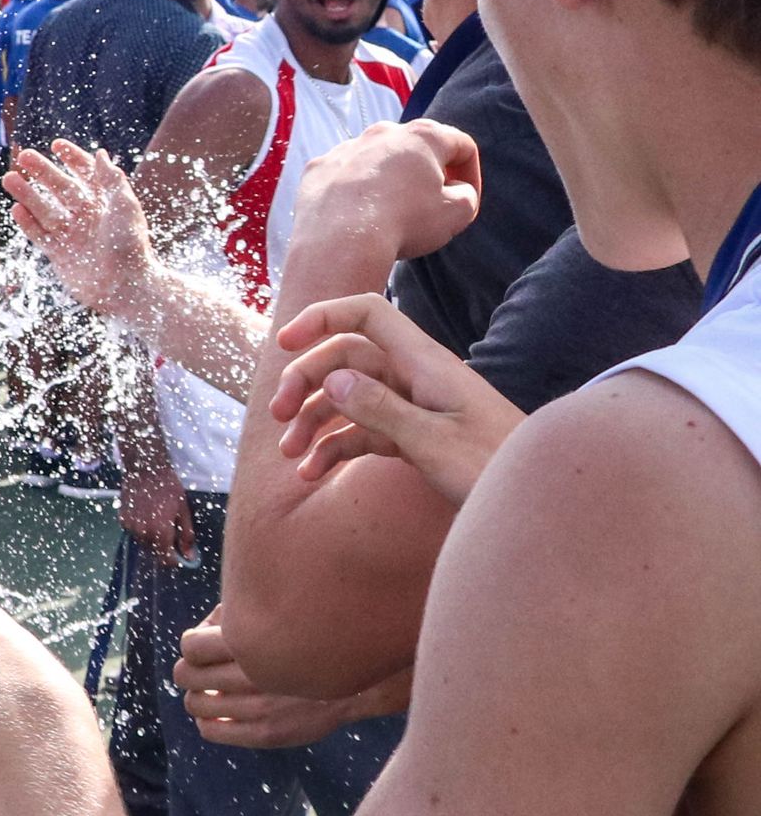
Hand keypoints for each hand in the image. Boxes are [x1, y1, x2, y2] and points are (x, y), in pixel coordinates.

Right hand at [6, 141, 155, 318]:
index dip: (73, 159)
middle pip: (60, 188)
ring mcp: (71, 235)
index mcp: (104, 203)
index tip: (56, 145)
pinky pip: (39, 235)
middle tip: (24, 156)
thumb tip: (101, 154)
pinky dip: (27, 222)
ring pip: (44, 209)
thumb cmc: (131, 246)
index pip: (86, 175)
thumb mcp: (125, 207)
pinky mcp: (59, 255)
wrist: (125, 287)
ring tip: (9, 178)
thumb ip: (111, 180)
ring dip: (27, 193)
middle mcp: (86, 216)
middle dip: (42, 172)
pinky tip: (15, 209)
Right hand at [117, 454, 197, 565]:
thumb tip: (190, 556)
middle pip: (154, 553)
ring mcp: (130, 527)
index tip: (179, 554)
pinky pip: (134, 533)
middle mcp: (143, 533)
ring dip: (152, 538)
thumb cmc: (168, 487)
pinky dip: (141, 529)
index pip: (166, 561)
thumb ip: (186, 536)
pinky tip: (146, 513)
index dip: (174, 560)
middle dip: (163, 547)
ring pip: (144, 543)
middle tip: (170, 530)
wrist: (145, 469)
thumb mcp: (184, 511)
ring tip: (157, 518)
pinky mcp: (123, 520)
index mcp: (160, 532)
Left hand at [176, 615, 405, 747]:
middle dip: (190, 670)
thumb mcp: (281, 616)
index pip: (191, 646)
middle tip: (201, 669)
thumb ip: (238, 616)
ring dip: (198, 695)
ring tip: (211, 691)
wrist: (360, 682)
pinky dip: (208, 720)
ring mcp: (261, 709)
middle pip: (187, 675)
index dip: (191, 644)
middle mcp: (256, 677)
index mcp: (256, 642)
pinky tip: (221, 712)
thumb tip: (201, 628)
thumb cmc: (312, 643)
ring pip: (195, 704)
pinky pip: (212, 731)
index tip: (201, 646)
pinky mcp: (267, 734)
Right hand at [267, 292, 523, 504]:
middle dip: (306, 382)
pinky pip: (362, 432)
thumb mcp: (435, 441)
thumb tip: (332, 380)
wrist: (537, 500)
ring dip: (313, 421)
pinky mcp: (414, 436)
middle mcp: (416, 378)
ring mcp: (414, 407)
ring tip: (289, 454)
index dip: (323, 318)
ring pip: (348, 399)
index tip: (285, 343)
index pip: (368, 315)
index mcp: (425, 364)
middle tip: (277, 416)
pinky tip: (312, 473)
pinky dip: (333, 449)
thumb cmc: (495, 468)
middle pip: (346, 359)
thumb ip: (382, 409)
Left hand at [291, 120, 481, 264]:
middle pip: (415, 148)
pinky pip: (342, 175)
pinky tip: (355, 216)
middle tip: (428, 204)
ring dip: (388, 180)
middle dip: (426, 173)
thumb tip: (455, 190)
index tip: (465, 199)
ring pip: (376, 160)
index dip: (471, 173)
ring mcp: (344, 148)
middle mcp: (381, 133)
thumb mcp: (457, 213)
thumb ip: (466, 194)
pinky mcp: (317, 168)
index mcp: (422, 136)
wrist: (340, 242)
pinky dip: (352, 191)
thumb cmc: (405, 224)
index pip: (461, 145)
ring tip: (389, 212)